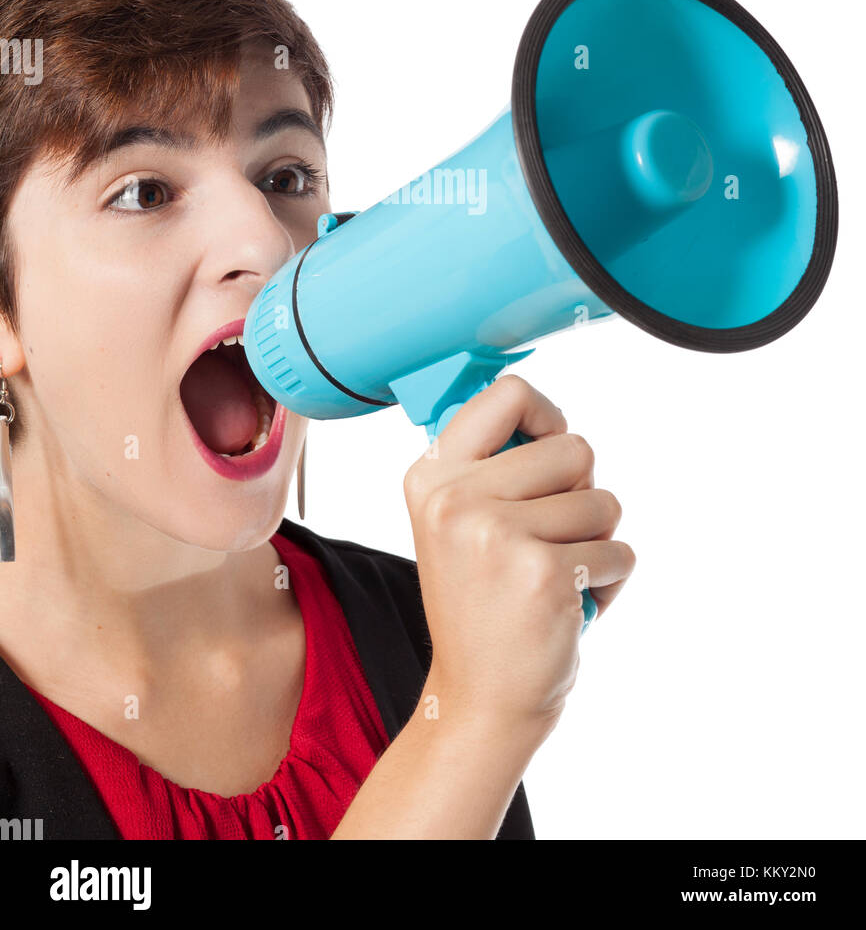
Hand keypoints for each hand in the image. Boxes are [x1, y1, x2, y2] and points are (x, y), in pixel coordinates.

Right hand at [403, 375, 635, 743]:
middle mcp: (455, 499)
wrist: (480, 700)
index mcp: (431, 476)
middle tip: (546, 538)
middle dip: (581, 493)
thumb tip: (542, 410)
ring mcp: (497, 536)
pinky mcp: (543, 574)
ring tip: (555, 576)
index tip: (546, 450)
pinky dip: (609, 579)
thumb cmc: (481, 605)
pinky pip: (620, 551)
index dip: (546, 417)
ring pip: (604, 501)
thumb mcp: (456, 522)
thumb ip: (489, 466)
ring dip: (597, 541)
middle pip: (575, 447)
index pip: (509, 393)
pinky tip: (569, 605)